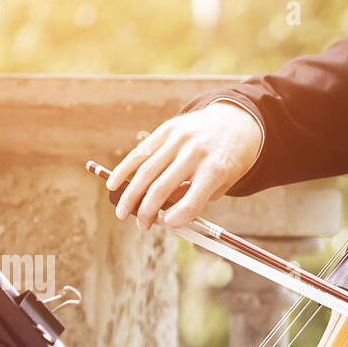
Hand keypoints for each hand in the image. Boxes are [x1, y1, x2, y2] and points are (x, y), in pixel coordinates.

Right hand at [108, 101, 263, 230]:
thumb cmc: (228, 159)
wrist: (235, 121)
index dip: (176, 218)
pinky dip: (124, 169)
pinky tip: (113, 184)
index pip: (191, 202)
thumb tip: (165, 213)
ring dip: (130, 195)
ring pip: (146, 170)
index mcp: (215, 170)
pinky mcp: (167, 129)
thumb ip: (197, 197)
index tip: (167, 225)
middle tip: (141, 225)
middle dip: (146, 211)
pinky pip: (141, 152)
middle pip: (161, 187)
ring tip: (122, 212)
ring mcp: (179, 139)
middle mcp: (195, 153)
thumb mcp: (224, 183)